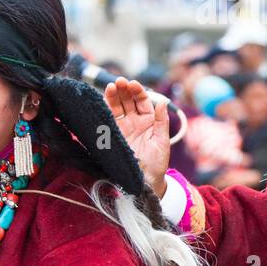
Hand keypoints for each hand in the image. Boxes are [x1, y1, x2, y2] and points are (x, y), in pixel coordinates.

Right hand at [105, 77, 169, 196]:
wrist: (145, 183)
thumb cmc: (157, 165)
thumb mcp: (162, 142)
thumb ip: (161, 122)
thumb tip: (163, 102)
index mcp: (149, 120)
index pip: (142, 101)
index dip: (138, 91)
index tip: (133, 85)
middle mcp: (135, 122)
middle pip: (128, 101)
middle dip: (124, 90)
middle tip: (119, 82)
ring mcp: (123, 128)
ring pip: (117, 108)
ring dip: (113, 96)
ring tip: (110, 87)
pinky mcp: (113, 137)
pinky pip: (108, 121)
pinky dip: (105, 110)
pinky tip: (103, 101)